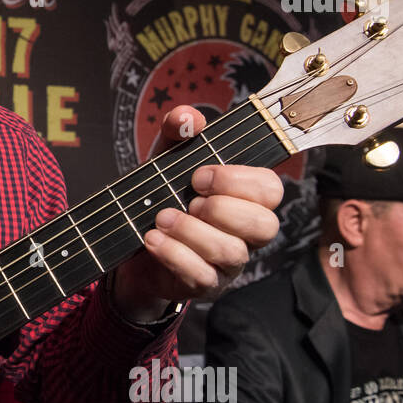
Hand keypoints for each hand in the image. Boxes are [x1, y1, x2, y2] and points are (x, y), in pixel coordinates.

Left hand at [113, 106, 282, 319]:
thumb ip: (177, 132)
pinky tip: (152, 239)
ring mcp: (227, 263)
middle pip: (265, 226)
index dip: (239, 181)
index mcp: (245, 199)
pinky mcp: (204, 285)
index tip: (199, 175)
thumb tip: (189, 117)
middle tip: (189, 199)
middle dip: (223, 209)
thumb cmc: (163, 197)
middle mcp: (244, 233)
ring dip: (192, 232)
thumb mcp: (165, 159)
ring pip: (232, 253)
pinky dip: (175, 255)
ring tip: (161, 218)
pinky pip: (202, 277)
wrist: (132, 243)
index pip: (271, 189)